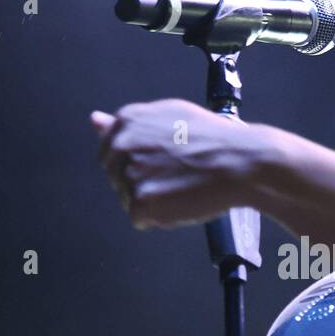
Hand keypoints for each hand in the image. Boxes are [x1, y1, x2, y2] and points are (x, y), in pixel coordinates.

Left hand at [91, 98, 264, 229]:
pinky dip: (160, 218)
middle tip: (176, 176)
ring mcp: (130, 174)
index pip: (110, 153)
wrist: (240, 162)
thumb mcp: (170, 115)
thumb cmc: (213, 139)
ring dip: (152, 201)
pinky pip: (140, 220)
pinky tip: (182, 201)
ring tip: (182, 186)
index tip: (160, 165)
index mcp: (127, 121)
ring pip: (128, 200)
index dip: (136, 163)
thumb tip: (95, 121)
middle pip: (116, 179)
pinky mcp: (140, 203)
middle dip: (141, 183)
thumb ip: (128, 123)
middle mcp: (122, 145)